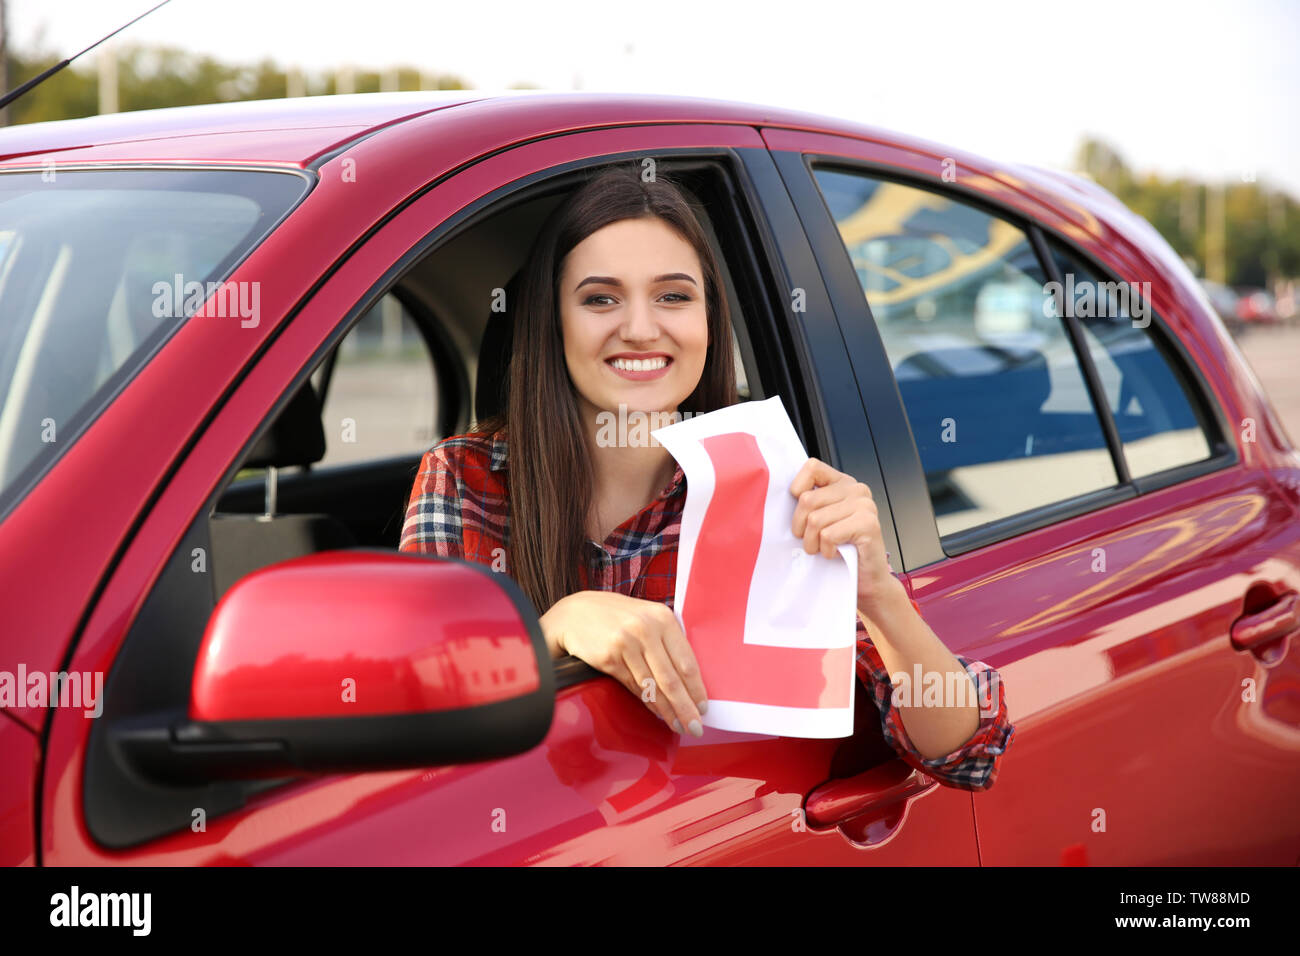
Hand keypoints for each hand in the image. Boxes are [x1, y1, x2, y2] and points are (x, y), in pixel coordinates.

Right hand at [540, 590, 707, 736]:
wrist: (574, 614)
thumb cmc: (616, 618)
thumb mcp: (646, 618)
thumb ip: (667, 640)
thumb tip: (689, 680)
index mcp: (663, 618)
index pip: (687, 661)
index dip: (696, 689)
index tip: (703, 707)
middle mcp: (646, 629)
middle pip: (672, 678)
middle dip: (685, 707)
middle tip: (695, 727)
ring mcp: (626, 643)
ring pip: (653, 687)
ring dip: (667, 711)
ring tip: (678, 726)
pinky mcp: (608, 657)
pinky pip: (633, 686)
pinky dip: (647, 703)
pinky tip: (657, 713)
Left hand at [790, 457, 896, 616]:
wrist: (866, 580)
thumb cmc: (838, 550)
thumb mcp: (819, 520)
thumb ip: (808, 503)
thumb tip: (777, 495)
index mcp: (842, 482)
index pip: (812, 467)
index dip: (798, 490)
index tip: (801, 513)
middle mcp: (856, 489)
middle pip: (808, 499)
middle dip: (801, 527)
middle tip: (810, 540)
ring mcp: (865, 505)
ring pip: (815, 520)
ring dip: (813, 543)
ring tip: (823, 549)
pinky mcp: (868, 524)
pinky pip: (828, 535)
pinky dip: (826, 551)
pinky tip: (836, 553)